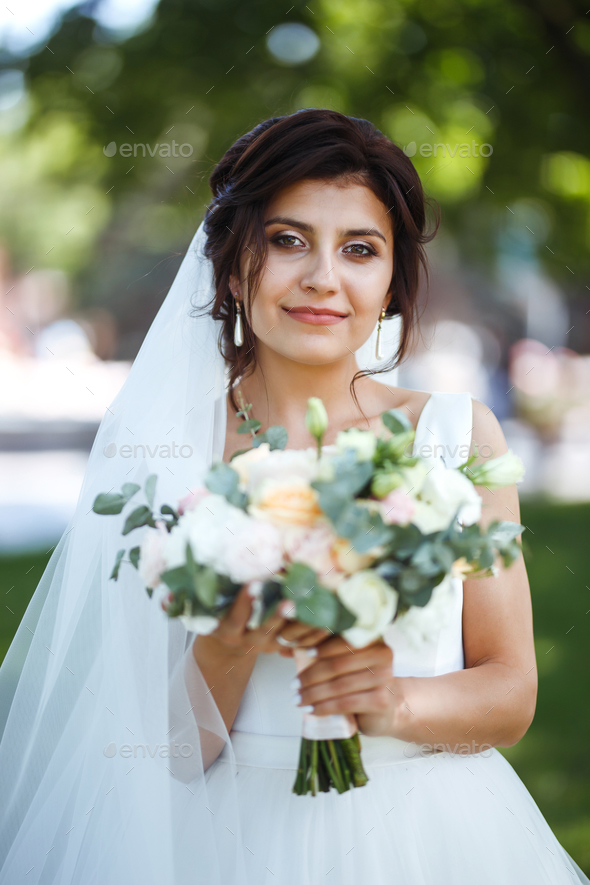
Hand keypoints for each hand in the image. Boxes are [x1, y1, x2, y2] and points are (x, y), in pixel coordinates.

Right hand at [195, 585, 327, 660]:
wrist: (226, 645)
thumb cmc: (213, 617)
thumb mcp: (197, 612)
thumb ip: (182, 603)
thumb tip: (165, 596)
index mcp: (228, 630)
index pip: (236, 617)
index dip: (244, 602)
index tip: (254, 583)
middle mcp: (249, 640)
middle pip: (266, 629)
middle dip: (278, 614)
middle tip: (291, 598)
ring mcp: (268, 644)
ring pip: (289, 636)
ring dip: (303, 624)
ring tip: (318, 609)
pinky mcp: (283, 645)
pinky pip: (303, 642)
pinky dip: (317, 632)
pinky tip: (332, 619)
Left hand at [294, 636, 403, 736]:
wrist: (386, 708)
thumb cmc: (359, 681)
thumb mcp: (344, 663)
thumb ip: (320, 651)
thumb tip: (284, 647)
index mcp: (372, 639)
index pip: (342, 639)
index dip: (319, 645)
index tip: (300, 652)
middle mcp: (382, 654)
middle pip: (337, 664)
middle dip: (310, 676)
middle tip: (293, 685)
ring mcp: (384, 678)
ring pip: (338, 686)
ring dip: (313, 694)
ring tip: (297, 700)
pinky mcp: (381, 700)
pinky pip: (345, 703)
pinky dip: (324, 707)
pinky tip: (311, 710)